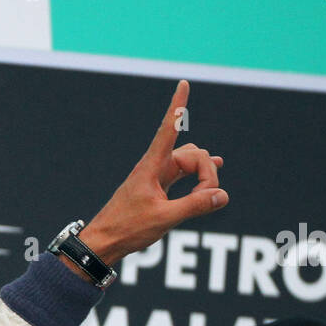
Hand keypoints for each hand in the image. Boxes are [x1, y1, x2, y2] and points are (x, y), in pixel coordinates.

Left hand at [76, 80, 227, 266]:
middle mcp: (154, 167)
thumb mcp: (164, 218)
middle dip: (206, 172)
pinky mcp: (156, 189)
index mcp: (151, 167)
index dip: (178, 106)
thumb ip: (195, 206)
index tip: (183, 83)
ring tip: (216, 184)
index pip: (168, 129)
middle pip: (191, 155)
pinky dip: (197, 178)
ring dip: (204, 174)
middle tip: (207, 199)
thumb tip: (222, 196)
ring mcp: (155, 177)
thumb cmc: (127, 229)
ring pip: (187, 164)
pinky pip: (181, 176)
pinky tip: (210, 183)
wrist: (103, 242)